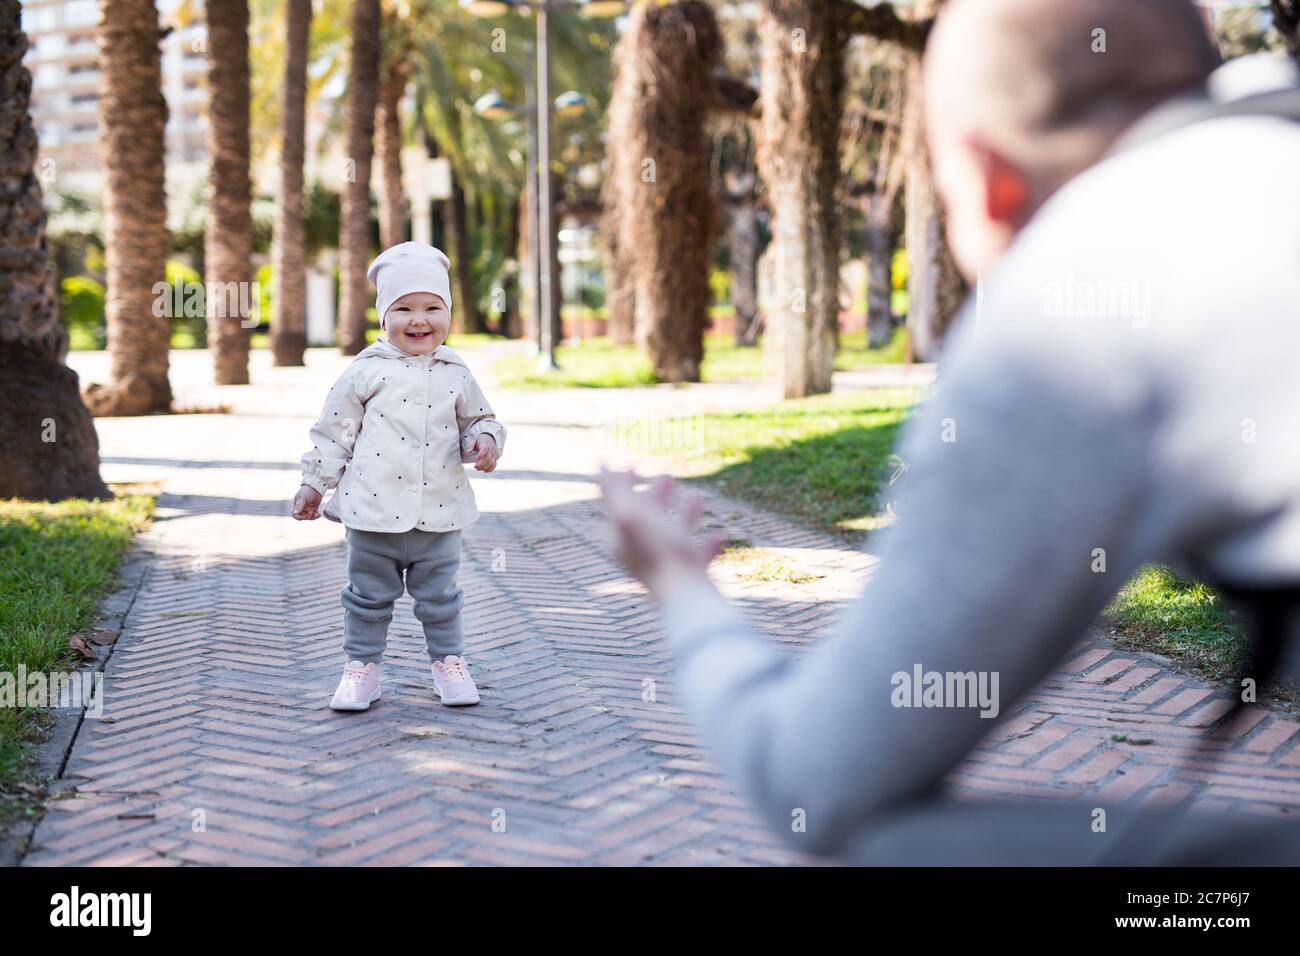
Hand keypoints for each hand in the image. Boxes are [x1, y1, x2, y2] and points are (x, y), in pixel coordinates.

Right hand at [293, 485, 322, 519]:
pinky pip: (314, 515)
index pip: (296, 515)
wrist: (315, 487)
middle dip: (308, 517)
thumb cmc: (306, 491)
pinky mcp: (313, 509)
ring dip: (313, 517)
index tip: (307, 514)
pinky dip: (316, 516)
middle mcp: (301, 508)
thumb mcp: (302, 498)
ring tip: (317, 514)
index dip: (300, 517)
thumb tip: (295, 513)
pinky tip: (319, 514)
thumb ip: (299, 505)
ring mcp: (307, 509)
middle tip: (312, 512)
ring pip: (309, 517)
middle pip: (303, 517)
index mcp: (297, 506)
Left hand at [471, 434, 498, 471]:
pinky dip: (490, 469)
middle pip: (488, 458)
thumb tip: (468, 452)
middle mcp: (491, 449)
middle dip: (481, 464)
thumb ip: (470, 445)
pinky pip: (494, 465)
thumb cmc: (481, 441)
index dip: (481, 455)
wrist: (489, 439)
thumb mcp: (474, 440)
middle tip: (475, 466)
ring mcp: (495, 454)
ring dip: (484, 467)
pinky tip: (484, 470)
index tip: (476, 458)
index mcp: (485, 444)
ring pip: (492, 463)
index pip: (484, 449)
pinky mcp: (496, 458)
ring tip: (478, 468)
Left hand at [597, 467, 722, 601]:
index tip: (630, 464)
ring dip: (684, 517)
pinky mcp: (686, 579)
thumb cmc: (659, 552)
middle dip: (655, 496)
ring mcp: (664, 567)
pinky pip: (697, 558)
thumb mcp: (631, 515)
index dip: (620, 484)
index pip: (616, 506)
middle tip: (667, 476)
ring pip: (673, 538)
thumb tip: (599, 465)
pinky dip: (707, 545)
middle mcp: (640, 554)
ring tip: (697, 497)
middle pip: (645, 521)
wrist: (685, 596)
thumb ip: (616, 493)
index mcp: (621, 538)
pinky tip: (720, 535)